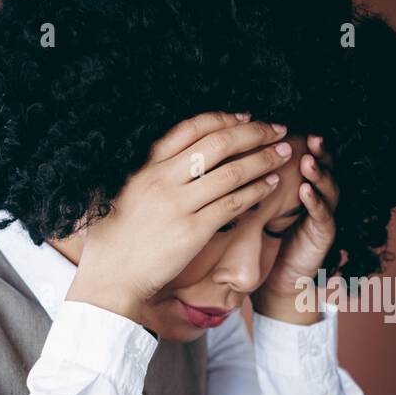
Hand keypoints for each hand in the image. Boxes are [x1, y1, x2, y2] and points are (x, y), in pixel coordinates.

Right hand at [67, 111, 293, 321]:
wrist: (111, 278)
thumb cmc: (115, 240)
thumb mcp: (123, 192)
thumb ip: (149, 172)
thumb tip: (175, 156)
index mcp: (146, 166)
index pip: (190, 128)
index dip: (223, 119)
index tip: (246, 117)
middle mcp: (163, 179)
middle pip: (218, 144)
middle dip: (254, 133)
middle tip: (277, 129)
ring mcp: (179, 205)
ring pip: (232, 172)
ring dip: (263, 159)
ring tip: (284, 152)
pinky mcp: (193, 231)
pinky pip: (233, 204)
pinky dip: (256, 191)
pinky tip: (271, 184)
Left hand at [254, 134, 338, 321]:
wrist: (274, 280)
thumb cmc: (261, 240)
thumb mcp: (251, 205)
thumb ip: (246, 181)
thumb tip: (217, 155)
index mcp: (297, 183)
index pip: (301, 154)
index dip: (296, 140)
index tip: (285, 126)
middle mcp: (315, 194)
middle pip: (322, 164)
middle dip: (318, 150)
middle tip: (311, 137)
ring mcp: (322, 214)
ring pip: (328, 187)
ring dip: (318, 172)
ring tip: (307, 161)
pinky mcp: (324, 235)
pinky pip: (323, 215)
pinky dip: (316, 202)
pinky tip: (306, 191)